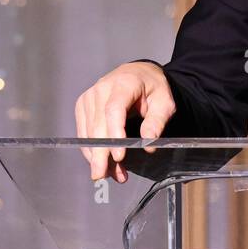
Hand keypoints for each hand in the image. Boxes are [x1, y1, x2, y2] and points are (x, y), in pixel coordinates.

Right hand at [75, 62, 174, 182]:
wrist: (139, 74)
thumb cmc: (152, 88)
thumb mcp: (164, 101)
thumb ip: (157, 121)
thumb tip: (149, 143)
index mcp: (124, 83)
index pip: (114, 110)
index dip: (115, 134)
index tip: (119, 156)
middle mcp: (102, 89)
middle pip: (98, 124)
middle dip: (101, 153)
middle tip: (104, 174)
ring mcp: (89, 97)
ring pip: (88, 132)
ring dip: (97, 156)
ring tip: (111, 174)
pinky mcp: (83, 106)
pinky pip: (84, 132)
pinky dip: (91, 150)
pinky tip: (102, 163)